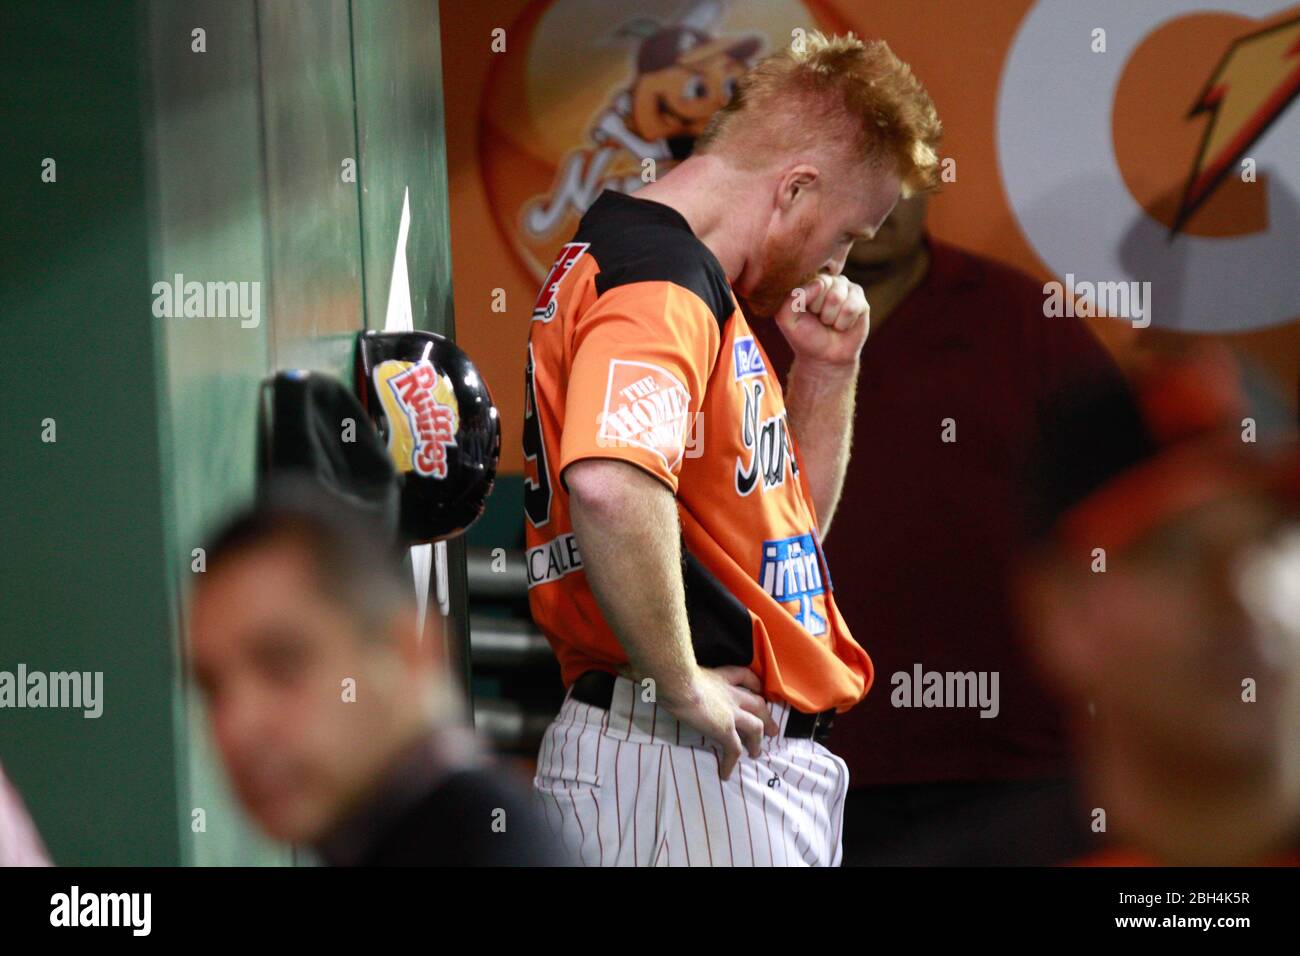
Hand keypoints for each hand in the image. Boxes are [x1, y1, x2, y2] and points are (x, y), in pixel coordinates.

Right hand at [662, 666, 779, 779]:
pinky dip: (731, 763)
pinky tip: (726, 774)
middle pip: (758, 704)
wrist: (678, 682)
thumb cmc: (674, 672)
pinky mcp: (725, 729)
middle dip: (767, 717)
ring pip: (755, 728)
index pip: (744, 676)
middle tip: (773, 730)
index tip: (759, 690)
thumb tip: (663, 677)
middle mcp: (731, 693)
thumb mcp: (683, 670)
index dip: (754, 684)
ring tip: (756, 754)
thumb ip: (683, 675)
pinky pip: (733, 750)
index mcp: (720, 677)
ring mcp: (731, 712)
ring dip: (757, 742)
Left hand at [774, 273, 869, 367]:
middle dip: (820, 309)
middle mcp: (830, 280)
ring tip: (830, 322)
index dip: (808, 302)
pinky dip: (843, 323)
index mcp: (810, 280)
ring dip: (831, 317)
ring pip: (838, 297)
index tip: (807, 313)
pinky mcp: (862, 302)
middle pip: (825, 286)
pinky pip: (852, 308)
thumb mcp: (786, 319)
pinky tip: (842, 326)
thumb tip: (820, 284)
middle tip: (820, 319)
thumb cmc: (804, 335)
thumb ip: (792, 298)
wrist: (825, 357)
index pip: (810, 280)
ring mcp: (848, 289)